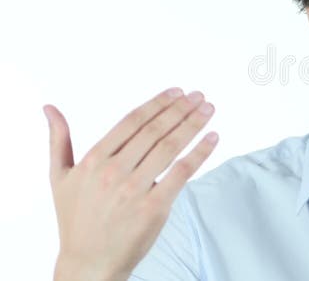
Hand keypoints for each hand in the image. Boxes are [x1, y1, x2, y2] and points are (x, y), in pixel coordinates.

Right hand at [46, 87, 218, 280]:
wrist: (89, 262)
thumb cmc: (76, 219)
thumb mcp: (59, 177)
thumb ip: (58, 140)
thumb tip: (50, 108)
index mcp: (94, 160)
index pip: (132, 121)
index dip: (157, 104)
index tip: (177, 92)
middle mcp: (114, 171)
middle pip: (154, 130)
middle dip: (180, 109)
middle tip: (198, 96)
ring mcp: (134, 189)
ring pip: (169, 147)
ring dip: (192, 124)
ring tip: (208, 109)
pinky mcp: (153, 206)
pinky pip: (181, 172)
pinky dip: (199, 152)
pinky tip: (212, 137)